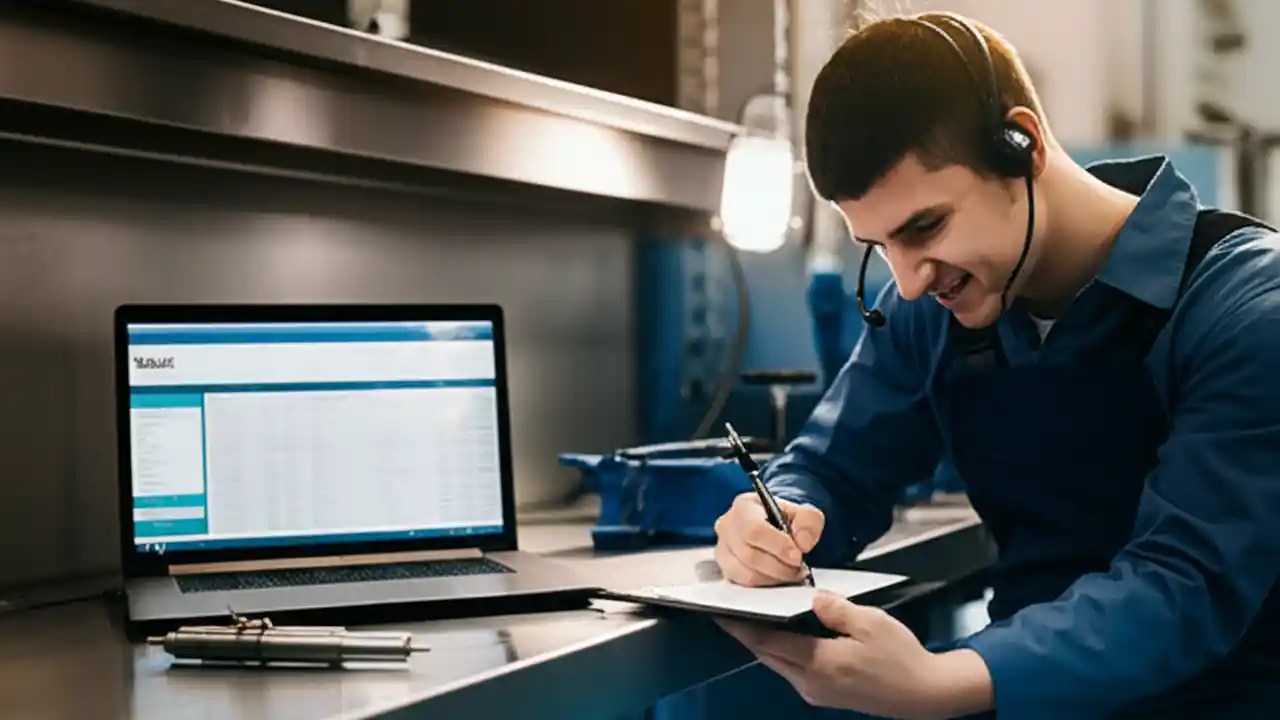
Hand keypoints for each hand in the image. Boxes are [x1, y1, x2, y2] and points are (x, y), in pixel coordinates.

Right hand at [714, 493, 823, 585]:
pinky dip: (766, 584)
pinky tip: (779, 578)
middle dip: (779, 566)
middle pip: (749, 555)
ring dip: (774, 578)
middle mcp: (727, 527)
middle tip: (799, 568)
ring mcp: (723, 550)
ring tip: (792, 573)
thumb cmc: (785, 519)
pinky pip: (744, 584)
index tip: (797, 556)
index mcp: (743, 507)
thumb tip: (803, 542)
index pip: (754, 530)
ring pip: (746, 573)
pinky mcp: (726, 570)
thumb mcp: (804, 513)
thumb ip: (809, 522)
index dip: (777, 546)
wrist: (775, 528)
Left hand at [717, 591, 993, 718]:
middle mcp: (810, 682)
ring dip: (763, 642)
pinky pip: (791, 669)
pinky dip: (780, 651)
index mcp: (818, 663)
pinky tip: (783, 634)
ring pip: (777, 663)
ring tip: (752, 617)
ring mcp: (816, 691)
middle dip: (746, 633)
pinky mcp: (824, 694)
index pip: (767, 641)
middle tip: (729, 610)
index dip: (741, 625)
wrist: (924, 694)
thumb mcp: (870, 623)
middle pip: (766, 654)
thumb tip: (811, 597)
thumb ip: (835, 609)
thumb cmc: (900, 656)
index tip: (721, 611)